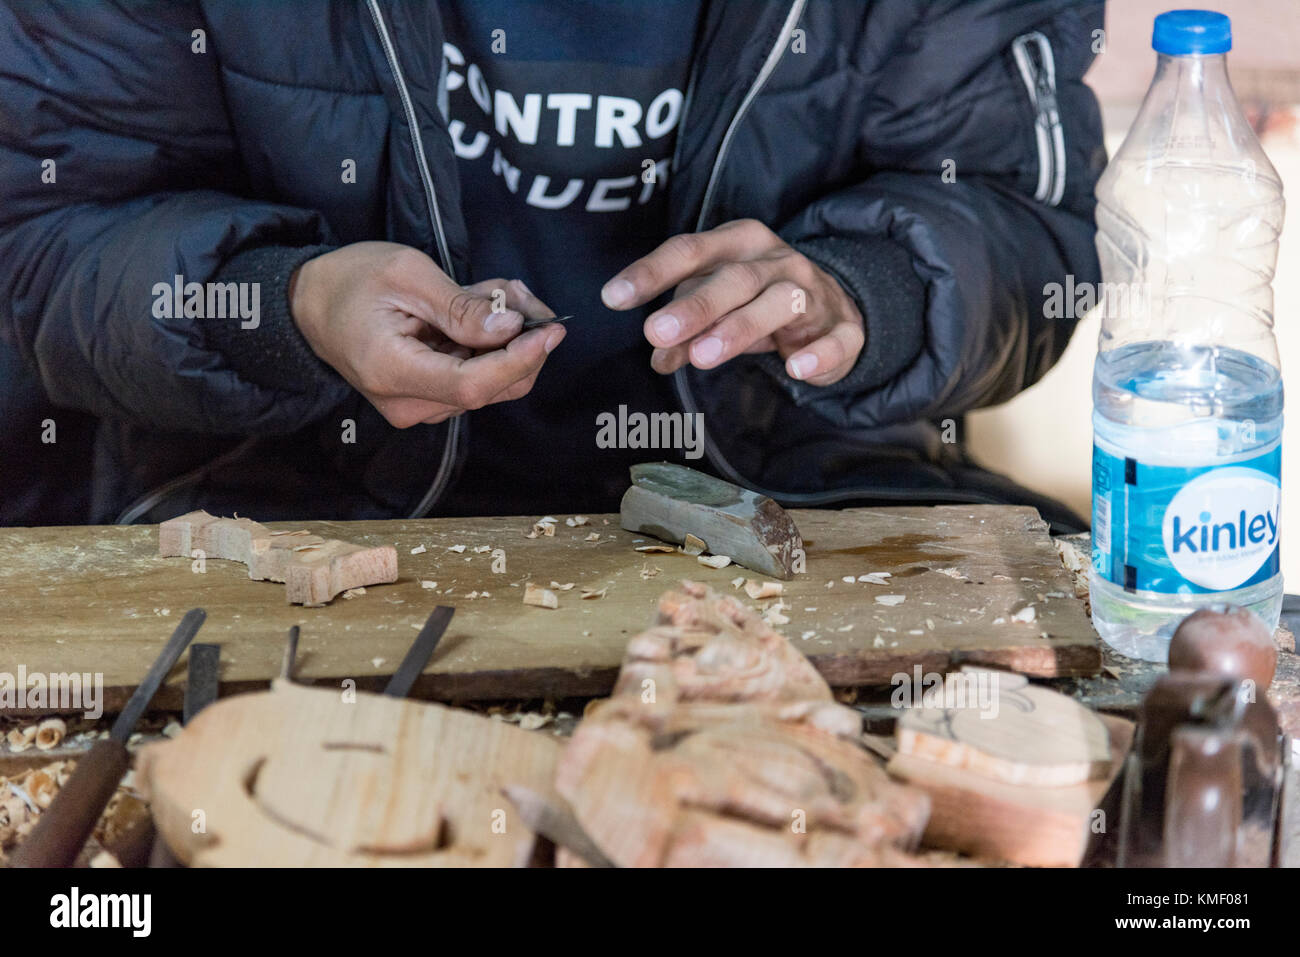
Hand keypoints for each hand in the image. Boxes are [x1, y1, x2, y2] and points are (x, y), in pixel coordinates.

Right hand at [290, 242, 563, 427]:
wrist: (309, 304)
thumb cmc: (351, 281)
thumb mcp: (407, 275)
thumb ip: (460, 307)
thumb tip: (510, 329)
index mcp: (393, 372)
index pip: (473, 386)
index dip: (520, 360)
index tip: (551, 330)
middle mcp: (408, 403)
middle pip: (491, 387)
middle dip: (522, 342)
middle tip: (522, 293)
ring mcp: (418, 406)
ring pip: (491, 382)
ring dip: (508, 339)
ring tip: (498, 292)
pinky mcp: (427, 399)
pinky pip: (476, 377)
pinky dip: (489, 345)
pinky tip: (482, 310)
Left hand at [601, 219, 863, 385]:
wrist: (836, 309)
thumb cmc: (760, 302)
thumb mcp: (717, 309)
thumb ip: (684, 330)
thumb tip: (656, 356)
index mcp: (739, 244)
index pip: (691, 250)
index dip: (652, 273)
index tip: (614, 297)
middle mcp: (777, 260)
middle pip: (735, 277)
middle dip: (695, 304)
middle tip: (656, 331)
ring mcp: (814, 291)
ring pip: (780, 303)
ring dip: (740, 327)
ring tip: (703, 357)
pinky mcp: (844, 327)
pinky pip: (837, 339)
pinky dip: (819, 354)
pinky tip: (797, 370)